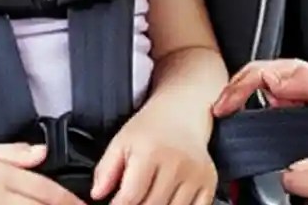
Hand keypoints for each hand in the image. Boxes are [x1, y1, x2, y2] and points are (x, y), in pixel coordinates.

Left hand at [91, 108, 217, 204]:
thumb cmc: (150, 128)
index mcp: (151, 152)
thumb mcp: (121, 142)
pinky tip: (167, 202)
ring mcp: (196, 174)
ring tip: (147, 200)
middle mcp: (177, 164)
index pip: (131, 197)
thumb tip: (97, 195)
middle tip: (131, 202)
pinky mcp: (209, 181)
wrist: (183, 112)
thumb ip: (106, 170)